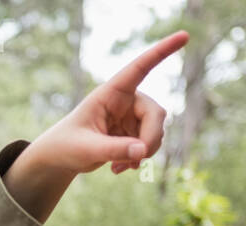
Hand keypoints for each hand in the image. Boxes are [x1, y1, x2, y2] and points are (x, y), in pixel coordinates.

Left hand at [41, 30, 188, 174]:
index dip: (162, 52)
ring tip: (118, 167)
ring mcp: (131, 117)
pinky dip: (138, 158)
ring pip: (156, 131)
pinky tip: (119, 169)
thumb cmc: (67, 146)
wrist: (61, 157)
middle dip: (151, 138)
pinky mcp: (132, 133)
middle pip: (155, 113)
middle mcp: (125, 100)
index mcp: (111, 92)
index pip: (140, 68)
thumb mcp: (87, 149)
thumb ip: (113, 149)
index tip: (184, 36)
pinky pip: (148, 145)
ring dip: (143, 152)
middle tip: (138, 159)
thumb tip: (142, 151)